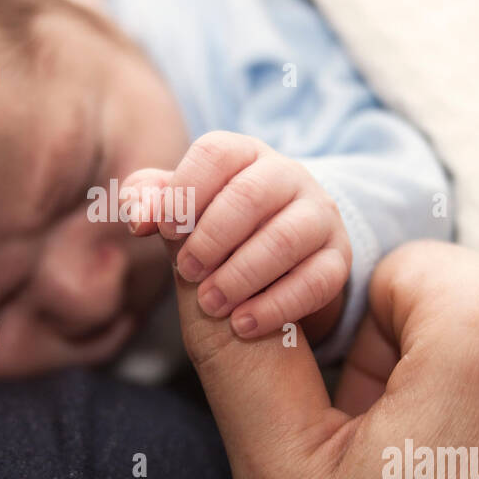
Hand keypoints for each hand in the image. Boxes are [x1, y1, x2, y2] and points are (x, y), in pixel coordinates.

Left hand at [123, 131, 350, 342]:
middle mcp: (289, 175)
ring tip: (210, 304)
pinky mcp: (338, 258)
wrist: (280, 255)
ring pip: (284, 239)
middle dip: (210, 238)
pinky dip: (274, 307)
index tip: (165, 229)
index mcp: (245, 153)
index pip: (216, 153)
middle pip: (249, 195)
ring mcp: (320, 216)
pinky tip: (242, 325)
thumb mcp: (185, 207)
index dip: (185, 191)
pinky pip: (315, 282)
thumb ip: (153, 202)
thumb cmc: (219, 224)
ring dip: (239, 276)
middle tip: (186, 271)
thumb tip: (139, 216)